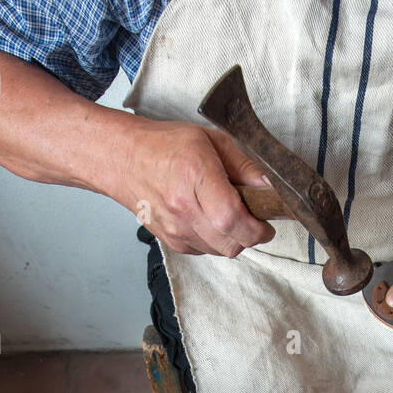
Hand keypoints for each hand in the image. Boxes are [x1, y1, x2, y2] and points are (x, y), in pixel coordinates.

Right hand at [113, 118, 275, 256]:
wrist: (124, 160)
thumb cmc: (165, 145)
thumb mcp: (211, 140)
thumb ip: (243, 166)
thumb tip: (269, 188)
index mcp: (194, 175)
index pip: (232, 218)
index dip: (256, 228)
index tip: (267, 223)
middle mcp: (182, 207)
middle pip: (230, 242)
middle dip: (250, 236)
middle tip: (254, 219)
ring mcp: (174, 228)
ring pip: (220, 251)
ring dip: (233, 238)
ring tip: (229, 215)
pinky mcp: (171, 241)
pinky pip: (205, 251)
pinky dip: (215, 240)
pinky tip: (210, 220)